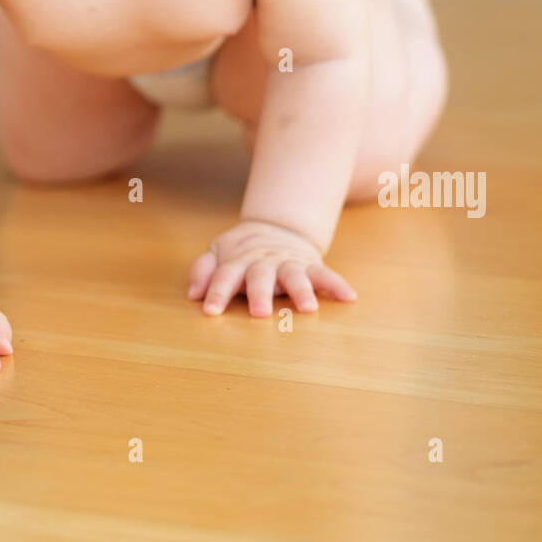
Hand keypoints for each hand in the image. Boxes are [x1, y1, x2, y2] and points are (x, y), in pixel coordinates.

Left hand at [187, 219, 356, 315]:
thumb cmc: (242, 251)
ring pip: (294, 275)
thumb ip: (203, 270)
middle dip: (260, 293)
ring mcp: (288, 262)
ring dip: (301, 290)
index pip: (224, 276)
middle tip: (260, 313)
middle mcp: (264, 262)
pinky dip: (336, 284)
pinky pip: (325, 274)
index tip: (210, 311)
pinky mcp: (310, 264)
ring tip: (308, 309)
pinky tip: (349, 296)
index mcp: (238, 261)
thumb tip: (193, 294)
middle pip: (260, 276)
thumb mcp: (218, 253)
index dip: (216, 292)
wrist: (276, 228)